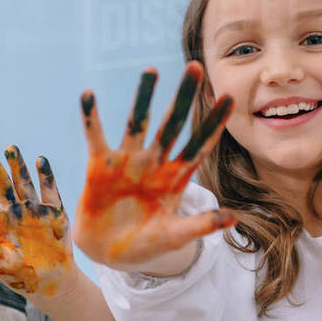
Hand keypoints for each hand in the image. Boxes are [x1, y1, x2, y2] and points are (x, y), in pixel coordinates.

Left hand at [0, 147, 72, 295]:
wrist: (51, 283)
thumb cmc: (22, 277)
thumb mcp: (2, 268)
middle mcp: (15, 214)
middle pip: (4, 189)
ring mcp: (35, 211)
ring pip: (24, 184)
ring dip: (17, 166)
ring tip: (10, 148)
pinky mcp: (55, 211)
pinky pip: (50, 190)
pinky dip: (46, 175)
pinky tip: (40, 160)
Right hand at [73, 62, 235, 266]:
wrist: (109, 254)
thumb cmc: (145, 245)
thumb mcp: (174, 237)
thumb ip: (200, 225)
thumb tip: (233, 218)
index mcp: (176, 176)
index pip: (200, 143)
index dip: (214, 122)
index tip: (230, 98)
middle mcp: (154, 162)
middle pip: (173, 123)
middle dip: (184, 97)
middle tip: (195, 66)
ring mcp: (127, 162)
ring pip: (138, 121)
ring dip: (144, 96)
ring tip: (151, 70)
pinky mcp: (99, 166)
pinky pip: (95, 136)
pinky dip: (91, 117)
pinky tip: (88, 94)